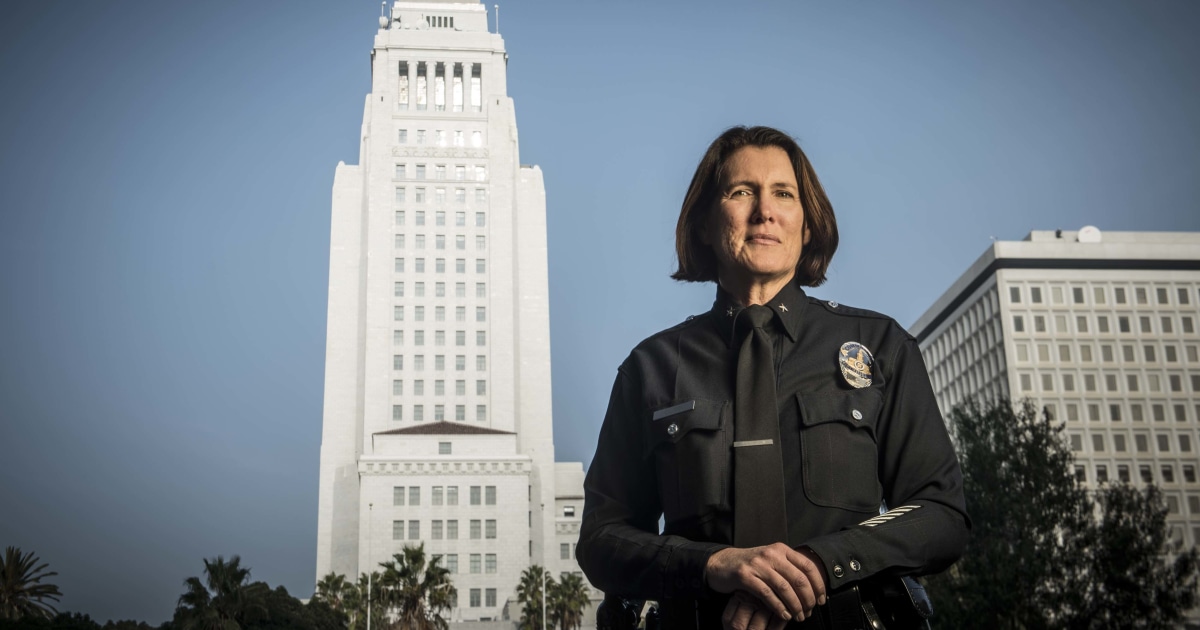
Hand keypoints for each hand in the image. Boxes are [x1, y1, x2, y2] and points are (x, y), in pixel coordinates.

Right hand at [705, 544, 827, 623]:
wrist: (721, 564)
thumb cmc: (750, 565)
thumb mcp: (771, 560)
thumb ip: (789, 568)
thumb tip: (812, 587)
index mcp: (781, 549)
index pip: (808, 566)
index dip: (818, 585)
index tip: (821, 600)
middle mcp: (771, 554)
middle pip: (798, 578)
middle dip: (808, 599)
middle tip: (809, 612)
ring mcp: (757, 564)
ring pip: (784, 588)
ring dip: (795, 606)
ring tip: (798, 617)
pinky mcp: (745, 576)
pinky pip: (767, 594)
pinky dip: (779, 607)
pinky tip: (784, 615)